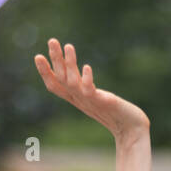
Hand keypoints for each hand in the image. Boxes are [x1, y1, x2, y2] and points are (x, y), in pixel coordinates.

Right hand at [34, 38, 149, 140]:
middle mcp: (81, 100)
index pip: (55, 86)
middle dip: (56, 60)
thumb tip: (81, 77)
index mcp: (77, 99)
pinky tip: (87, 67)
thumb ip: (87, 89)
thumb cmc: (117, 114)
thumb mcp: (98, 99)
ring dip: (70, 64)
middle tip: (52, 40)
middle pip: (62, 80)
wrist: (133, 130)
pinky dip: (87, 79)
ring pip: (73, 83)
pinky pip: (90, 92)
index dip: (45, 73)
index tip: (38, 56)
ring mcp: (91, 102)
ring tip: (69, 46)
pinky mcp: (104, 103)